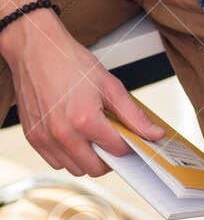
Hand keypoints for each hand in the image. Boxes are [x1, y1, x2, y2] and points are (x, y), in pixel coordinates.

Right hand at [8, 17, 165, 177]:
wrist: (36, 49)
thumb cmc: (70, 62)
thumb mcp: (110, 85)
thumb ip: (133, 114)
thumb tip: (154, 134)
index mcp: (85, 120)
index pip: (117, 150)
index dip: (129, 145)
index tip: (131, 138)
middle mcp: (63, 134)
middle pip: (96, 168)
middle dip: (110, 158)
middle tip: (114, 141)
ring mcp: (45, 138)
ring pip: (75, 169)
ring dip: (89, 160)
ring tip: (93, 137)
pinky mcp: (33, 138)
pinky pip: (55, 162)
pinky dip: (68, 157)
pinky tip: (75, 138)